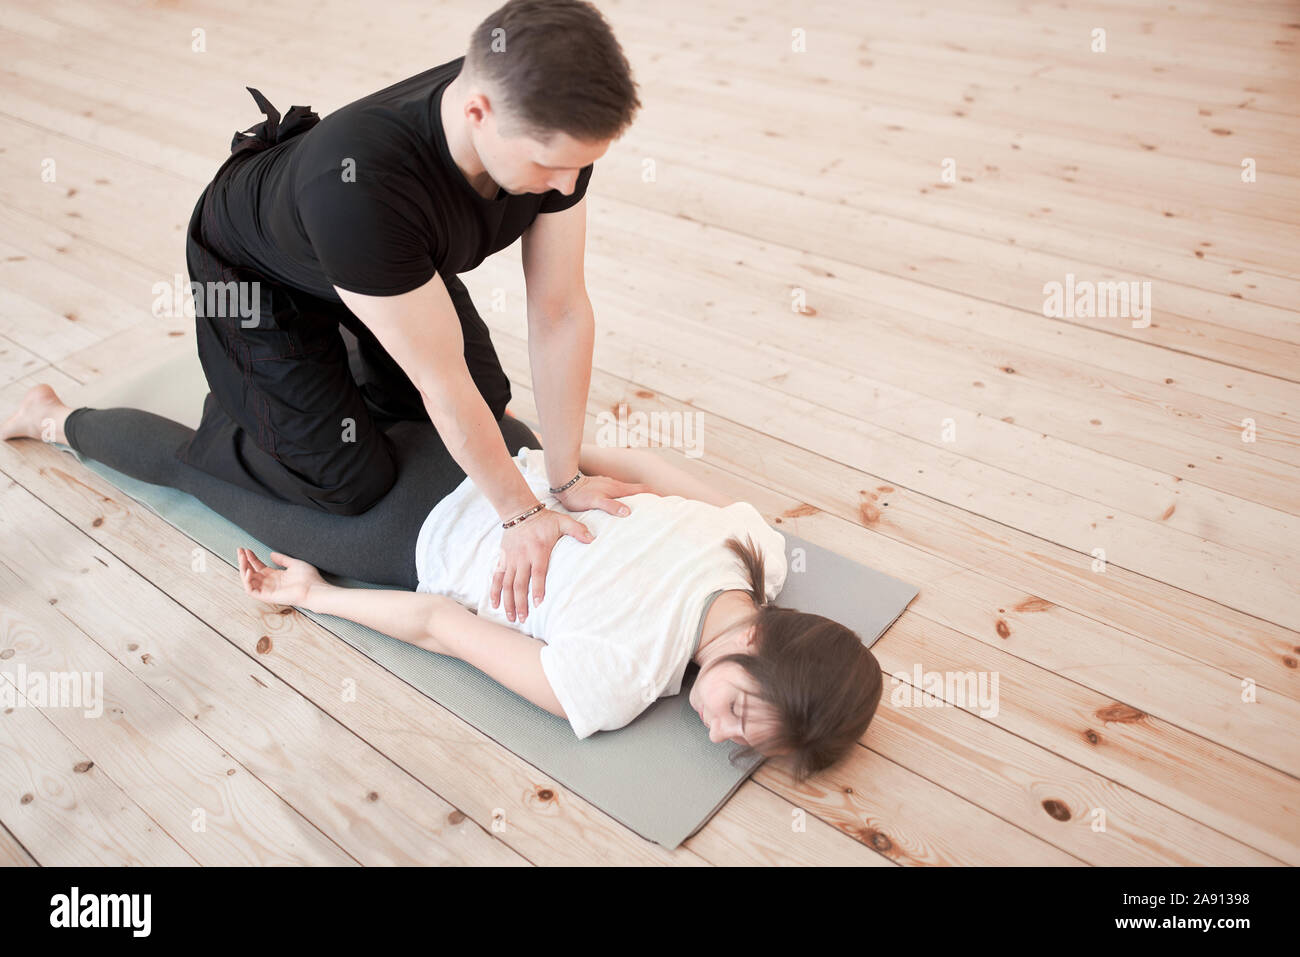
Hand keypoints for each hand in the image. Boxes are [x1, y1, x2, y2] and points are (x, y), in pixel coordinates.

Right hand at [237, 547, 324, 607]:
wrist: (315, 589)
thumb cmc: (308, 578)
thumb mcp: (294, 564)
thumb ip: (282, 560)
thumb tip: (271, 554)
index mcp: (275, 576)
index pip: (258, 566)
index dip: (251, 558)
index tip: (246, 549)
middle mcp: (270, 583)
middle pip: (251, 572)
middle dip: (244, 561)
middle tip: (240, 551)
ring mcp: (268, 590)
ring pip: (248, 580)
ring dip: (243, 569)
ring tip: (242, 558)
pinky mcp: (267, 596)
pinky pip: (251, 591)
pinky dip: (246, 582)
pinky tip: (247, 571)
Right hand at [493, 508, 593, 622]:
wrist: (520, 511)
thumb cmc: (544, 519)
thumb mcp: (563, 521)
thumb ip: (577, 530)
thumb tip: (592, 539)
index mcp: (538, 551)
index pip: (537, 573)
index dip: (537, 589)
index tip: (538, 604)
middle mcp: (522, 557)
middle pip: (520, 583)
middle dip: (521, 602)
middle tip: (523, 619)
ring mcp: (511, 559)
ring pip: (507, 584)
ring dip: (508, 601)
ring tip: (512, 617)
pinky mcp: (502, 559)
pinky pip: (497, 577)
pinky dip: (495, 591)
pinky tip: (495, 604)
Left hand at [554, 473, 654, 515]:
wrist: (565, 483)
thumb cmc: (580, 494)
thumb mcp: (596, 502)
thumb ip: (611, 506)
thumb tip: (628, 512)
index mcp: (618, 488)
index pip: (642, 489)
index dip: (654, 494)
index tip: (665, 500)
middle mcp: (616, 485)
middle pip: (638, 489)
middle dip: (649, 495)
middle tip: (658, 505)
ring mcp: (610, 485)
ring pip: (628, 490)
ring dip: (637, 496)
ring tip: (643, 506)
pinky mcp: (602, 487)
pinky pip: (619, 492)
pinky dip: (625, 497)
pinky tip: (622, 503)